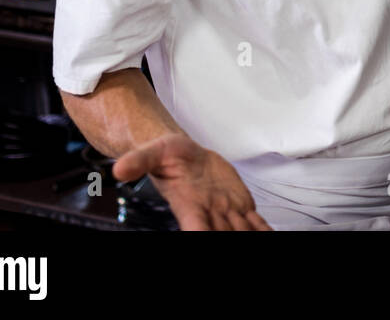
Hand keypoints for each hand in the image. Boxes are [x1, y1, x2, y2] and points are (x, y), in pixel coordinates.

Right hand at [113, 132, 271, 230]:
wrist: (185, 153)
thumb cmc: (168, 155)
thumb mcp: (153, 152)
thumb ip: (138, 160)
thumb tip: (119, 168)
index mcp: (188, 205)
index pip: (197, 229)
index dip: (204, 234)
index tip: (209, 235)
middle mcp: (208, 213)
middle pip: (222, 233)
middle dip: (230, 235)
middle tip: (240, 234)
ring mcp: (225, 211)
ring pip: (240, 231)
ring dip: (248, 235)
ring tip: (262, 238)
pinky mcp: (239, 205)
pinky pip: (254, 222)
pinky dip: (263, 229)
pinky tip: (270, 232)